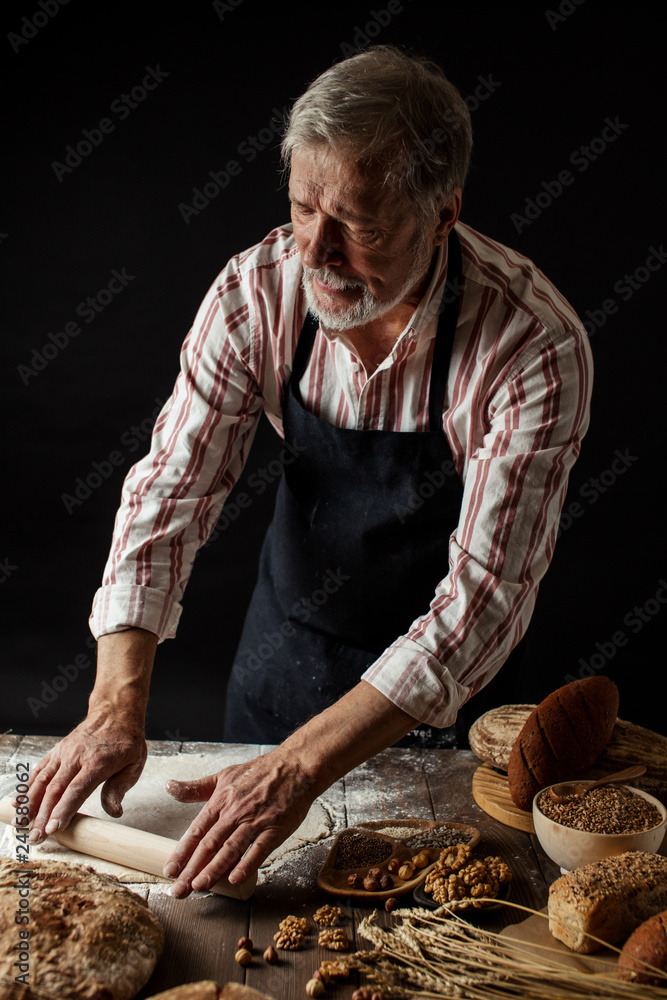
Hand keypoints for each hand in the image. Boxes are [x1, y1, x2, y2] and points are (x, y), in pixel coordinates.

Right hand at [21, 712, 146, 842]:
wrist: (115, 712)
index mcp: (98, 761)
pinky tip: (19, 803)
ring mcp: (64, 752)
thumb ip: (120, 788)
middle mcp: (76, 756)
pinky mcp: (56, 751)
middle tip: (36, 837)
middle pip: (55, 789)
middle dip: (43, 815)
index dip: (63, 810)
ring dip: (30, 804)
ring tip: (22, 825)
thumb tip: (114, 811)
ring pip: (42, 780)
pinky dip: (27, 787)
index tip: (53, 829)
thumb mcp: (134, 764)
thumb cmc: (126, 741)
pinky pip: (39, 770)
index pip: (77, 789)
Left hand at [162, 748, 316, 895]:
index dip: (182, 852)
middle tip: (178, 890)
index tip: (169, 870)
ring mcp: (255, 821)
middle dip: (191, 869)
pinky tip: (235, 879)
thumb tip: (169, 787)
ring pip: (231, 848)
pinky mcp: (275, 829)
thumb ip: (195, 788)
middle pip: (209, 844)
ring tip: (199, 886)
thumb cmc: (259, 772)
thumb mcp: (223, 776)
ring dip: (214, 869)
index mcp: (220, 800)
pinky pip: (259, 849)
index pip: (196, 831)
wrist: (294, 766)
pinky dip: (247, 864)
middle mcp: (235, 812)